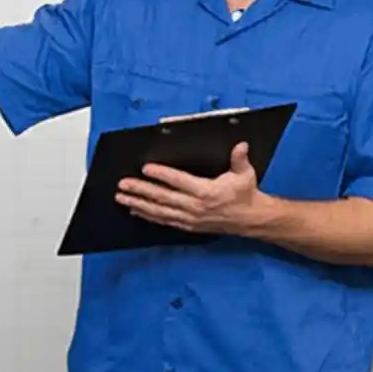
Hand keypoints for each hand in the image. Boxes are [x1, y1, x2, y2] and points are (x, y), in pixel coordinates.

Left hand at [115, 142, 272, 235]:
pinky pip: (164, 221)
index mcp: (206, 191)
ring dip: (138, 204)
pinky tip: (135, 210)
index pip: (179, 181)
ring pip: (159, 211)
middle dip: (141, 190)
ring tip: (122, 198)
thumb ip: (239, 159)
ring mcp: (190, 218)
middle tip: (123, 185)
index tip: (146, 168)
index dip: (161, 174)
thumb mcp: (245, 174)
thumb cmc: (245, 194)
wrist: (251, 219)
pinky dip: (148, 216)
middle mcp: (195, 206)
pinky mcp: (188, 225)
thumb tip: (240, 145)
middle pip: (162, 197)